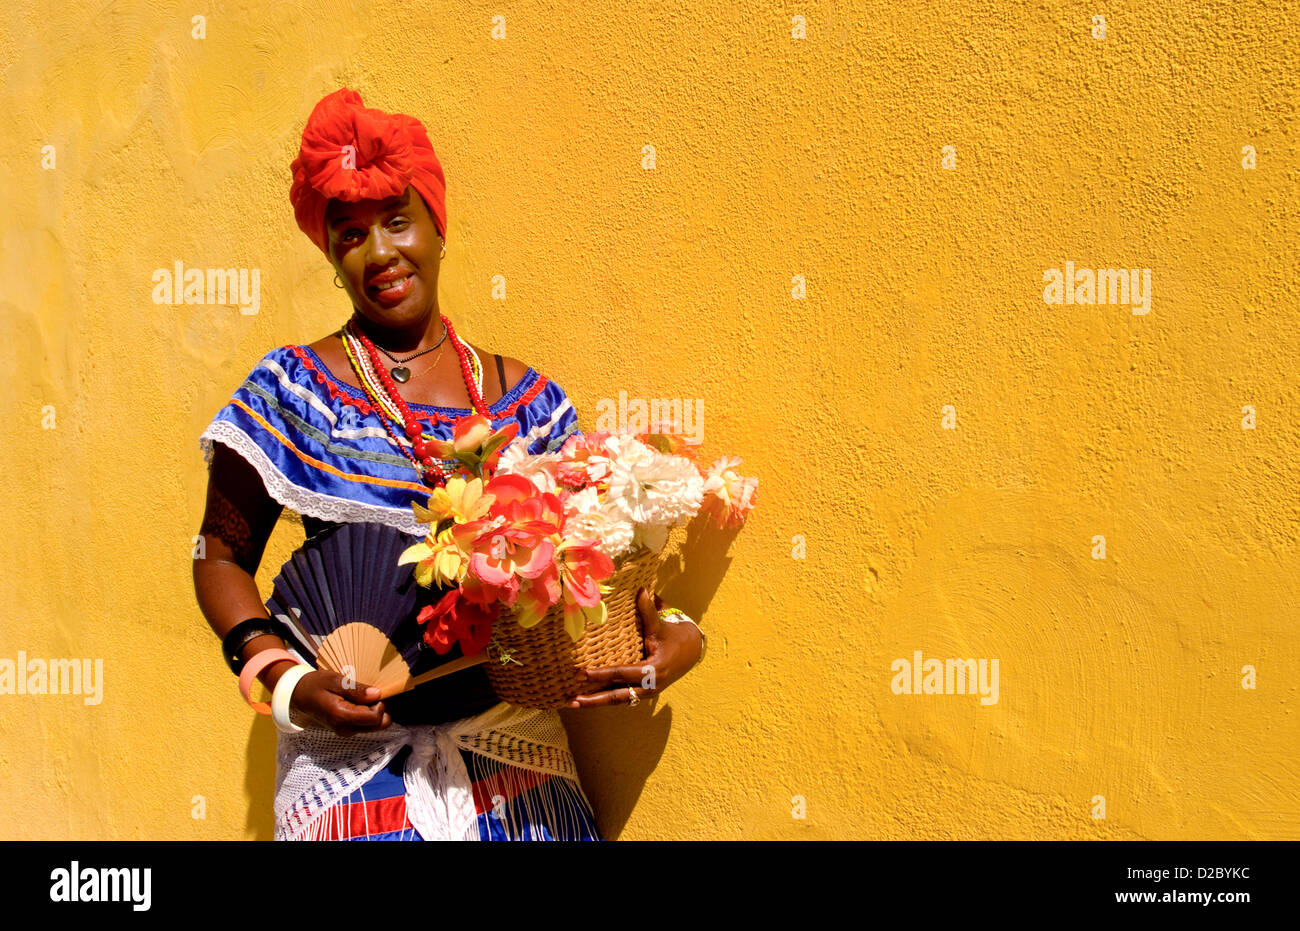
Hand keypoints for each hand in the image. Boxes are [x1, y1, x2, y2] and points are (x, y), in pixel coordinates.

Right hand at [287, 669, 392, 736]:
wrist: (298, 695)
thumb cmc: (315, 685)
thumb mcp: (334, 680)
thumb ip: (356, 689)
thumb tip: (377, 694)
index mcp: (341, 716)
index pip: (375, 717)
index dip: (379, 703)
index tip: (370, 691)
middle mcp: (345, 729)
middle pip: (379, 724)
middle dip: (380, 708)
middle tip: (368, 694)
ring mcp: (346, 731)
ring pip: (375, 726)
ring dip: (374, 711)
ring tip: (359, 697)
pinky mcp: (347, 730)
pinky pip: (367, 725)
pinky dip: (367, 714)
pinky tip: (356, 703)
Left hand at [567, 588, 702, 708]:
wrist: (692, 651)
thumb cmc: (674, 636)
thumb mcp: (661, 626)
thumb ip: (649, 611)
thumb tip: (641, 589)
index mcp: (653, 671)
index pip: (621, 674)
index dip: (600, 674)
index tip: (580, 674)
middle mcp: (649, 686)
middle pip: (617, 697)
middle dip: (593, 700)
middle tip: (571, 701)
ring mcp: (646, 693)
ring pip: (619, 701)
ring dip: (596, 702)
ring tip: (573, 703)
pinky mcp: (643, 692)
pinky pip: (623, 697)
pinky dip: (605, 698)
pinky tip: (588, 699)